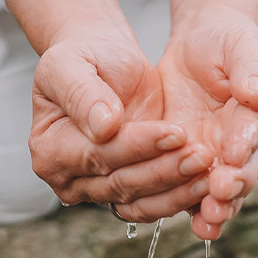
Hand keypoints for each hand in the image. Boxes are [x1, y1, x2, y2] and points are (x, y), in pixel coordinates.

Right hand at [27, 20, 206, 208]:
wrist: (106, 59)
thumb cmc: (84, 55)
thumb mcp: (71, 63)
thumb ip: (82, 93)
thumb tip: (104, 126)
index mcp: (49, 150)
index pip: (96, 155)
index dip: (136, 146)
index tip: (173, 131)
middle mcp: (70, 178)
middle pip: (120, 183)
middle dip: (163, 169)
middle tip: (201, 154)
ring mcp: (99, 188)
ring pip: (139, 199)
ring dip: (176, 187)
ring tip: (208, 167)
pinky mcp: (129, 187)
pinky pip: (154, 202)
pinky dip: (180, 194)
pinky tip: (206, 180)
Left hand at [135, 5, 257, 238]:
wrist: (197, 50)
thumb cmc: (228, 43)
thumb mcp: (243, 44)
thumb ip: (253, 68)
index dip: (247, 141)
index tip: (233, 153)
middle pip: (248, 168)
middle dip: (234, 182)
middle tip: (220, 190)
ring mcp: (227, 162)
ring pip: (226, 190)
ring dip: (219, 206)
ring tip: (208, 218)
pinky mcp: (197, 169)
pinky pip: (198, 194)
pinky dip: (195, 210)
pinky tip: (195, 224)